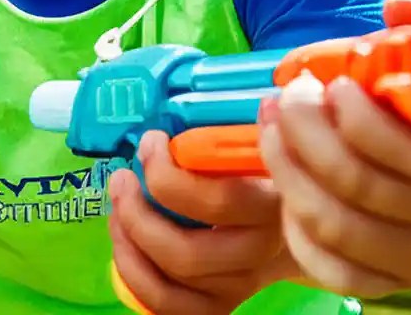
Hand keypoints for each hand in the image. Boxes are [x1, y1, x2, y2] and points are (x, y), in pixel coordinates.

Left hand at [109, 131, 297, 314]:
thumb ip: (227, 129)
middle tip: (122, 179)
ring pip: (172, 283)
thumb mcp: (253, 141)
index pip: (220, 203)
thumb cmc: (258, 169)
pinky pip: (167, 306)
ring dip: (129, 242)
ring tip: (117, 206)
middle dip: (137, 215)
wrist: (292, 220)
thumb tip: (197, 115)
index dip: (169, 177)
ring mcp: (241, 283)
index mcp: (275, 203)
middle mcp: (262, 253)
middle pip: (187, 254)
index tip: (151, 142)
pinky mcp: (221, 302)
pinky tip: (125, 241)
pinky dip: (134, 274)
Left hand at [258, 0, 410, 297]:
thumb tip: (403, 9)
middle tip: (283, 101)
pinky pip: (339, 271)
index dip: (356, 121)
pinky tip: (288, 189)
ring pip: (340, 230)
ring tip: (273, 131)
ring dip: (289, 175)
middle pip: (363, 190)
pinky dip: (301, 232)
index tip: (326, 86)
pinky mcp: (400, 276)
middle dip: (304, 138)